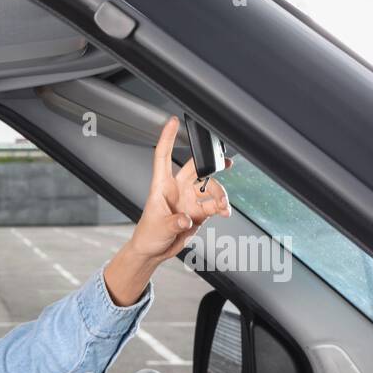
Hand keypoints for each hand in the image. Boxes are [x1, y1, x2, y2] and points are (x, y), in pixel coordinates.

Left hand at [101, 116, 232, 305]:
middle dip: (211, 163)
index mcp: (161, 186)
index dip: (167, 138)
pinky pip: (215, 204)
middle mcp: (177, 189)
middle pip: (197, 167)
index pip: (163, 156)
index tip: (172, 121)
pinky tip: (224, 212)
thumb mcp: (159, 228)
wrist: (154, 251)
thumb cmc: (148, 236)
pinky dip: (222, 207)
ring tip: (222, 206)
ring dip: (220, 194)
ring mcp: (189, 199)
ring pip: (210, 187)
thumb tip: (186, 219)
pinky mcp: (198, 211)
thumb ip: (174, 223)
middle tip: (225, 162)